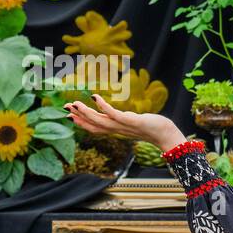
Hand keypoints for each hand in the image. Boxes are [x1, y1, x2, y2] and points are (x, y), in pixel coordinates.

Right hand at [64, 93, 180, 148]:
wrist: (167, 135)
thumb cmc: (153, 128)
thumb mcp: (133, 122)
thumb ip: (123, 119)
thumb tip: (114, 115)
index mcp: (117, 131)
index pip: (96, 128)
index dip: (82, 122)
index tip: (69, 115)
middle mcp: (118, 130)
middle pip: (94, 125)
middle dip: (79, 117)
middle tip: (65, 107)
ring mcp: (124, 127)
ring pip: (100, 121)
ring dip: (86, 112)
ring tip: (74, 103)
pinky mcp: (132, 122)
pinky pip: (115, 115)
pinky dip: (104, 106)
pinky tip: (95, 97)